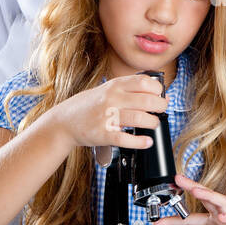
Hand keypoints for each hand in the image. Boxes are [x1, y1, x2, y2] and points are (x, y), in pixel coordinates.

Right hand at [42, 73, 166, 149]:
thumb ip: (129, 90)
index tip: (160, 95)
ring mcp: (107, 117)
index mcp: (114, 85)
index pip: (145, 82)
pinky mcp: (104, 134)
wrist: (64, 122)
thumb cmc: (88, 106)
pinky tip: (147, 141)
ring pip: (140, 118)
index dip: (158, 90)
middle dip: (160, 107)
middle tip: (161, 110)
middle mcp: (112, 99)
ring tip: (153, 124)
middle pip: (147, 100)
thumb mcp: (107, 90)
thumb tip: (159, 92)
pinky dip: (141, 142)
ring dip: (153, 123)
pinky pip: (127, 139)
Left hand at [154, 174, 225, 224]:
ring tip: (196, 190)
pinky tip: (223, 216)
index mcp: (217, 220)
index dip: (174, 219)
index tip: (157, 221)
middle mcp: (225, 216)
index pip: (193, 217)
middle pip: (206, 199)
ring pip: (221, 204)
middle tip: (177, 180)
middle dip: (191, 189)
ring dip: (209, 196)